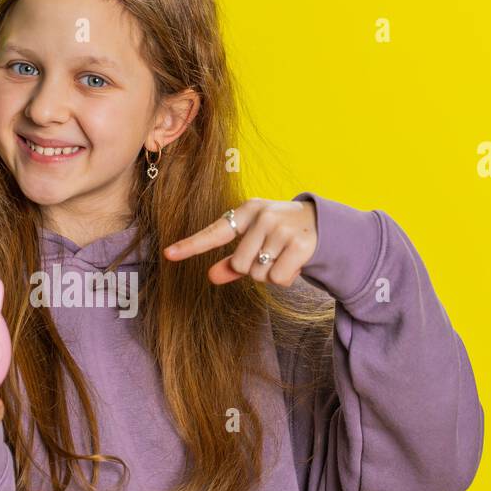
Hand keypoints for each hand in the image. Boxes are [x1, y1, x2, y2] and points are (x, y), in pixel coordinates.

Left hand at [162, 197, 316, 286]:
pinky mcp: (300, 244)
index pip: (215, 232)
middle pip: (240, 265)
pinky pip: (278, 278)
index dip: (191, 245)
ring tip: (285, 256)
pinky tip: (296, 262)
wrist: (323, 224)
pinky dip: (287, 278)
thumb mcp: (255, 241)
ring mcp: (282, 228)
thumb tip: (211, 276)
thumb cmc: (281, 233)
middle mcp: (263, 216)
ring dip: (271, 274)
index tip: (168, 254)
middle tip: (272, 255)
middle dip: (254, 269)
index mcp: (248, 211)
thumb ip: (232, 261)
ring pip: (259, 274)